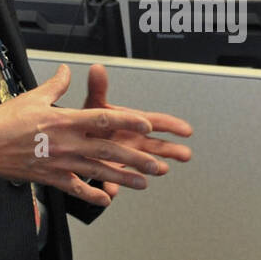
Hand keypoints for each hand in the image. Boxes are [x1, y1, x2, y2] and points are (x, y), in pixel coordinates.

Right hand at [0, 64, 190, 206]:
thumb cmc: (3, 121)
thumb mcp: (32, 97)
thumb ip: (56, 86)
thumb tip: (68, 71)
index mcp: (63, 120)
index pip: (102, 119)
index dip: (127, 122)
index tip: (147, 125)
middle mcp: (66, 143)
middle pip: (108, 150)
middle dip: (136, 159)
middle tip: (159, 165)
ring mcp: (59, 163)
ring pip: (98, 171)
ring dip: (124, 178)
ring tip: (145, 183)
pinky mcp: (50, 178)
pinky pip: (76, 188)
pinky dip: (93, 194)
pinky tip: (108, 200)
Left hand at [79, 63, 192, 196]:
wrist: (74, 141)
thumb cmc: (88, 122)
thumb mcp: (94, 104)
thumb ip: (98, 88)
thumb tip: (97, 69)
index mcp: (132, 124)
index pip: (157, 122)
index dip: (172, 126)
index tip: (186, 130)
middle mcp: (132, 142)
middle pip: (157, 146)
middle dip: (172, 150)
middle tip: (185, 154)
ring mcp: (124, 158)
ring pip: (142, 165)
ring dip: (151, 167)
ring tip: (161, 169)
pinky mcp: (111, 173)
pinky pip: (114, 182)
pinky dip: (114, 187)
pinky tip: (114, 190)